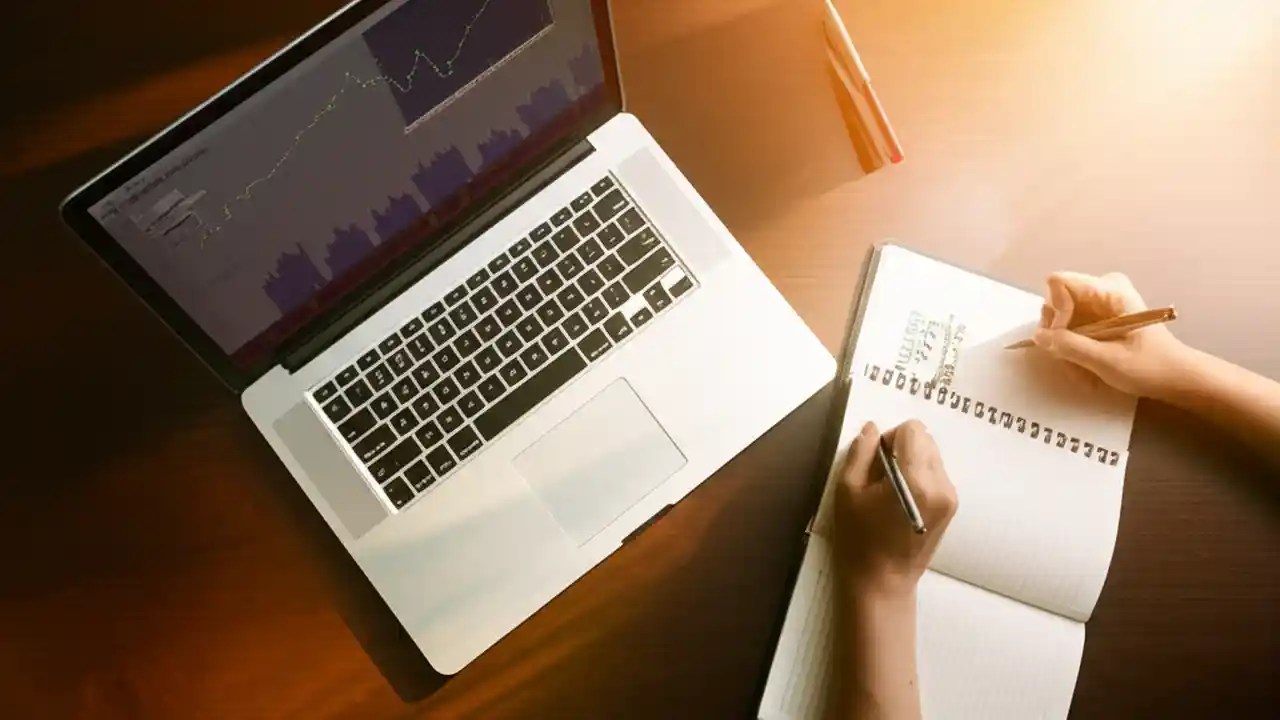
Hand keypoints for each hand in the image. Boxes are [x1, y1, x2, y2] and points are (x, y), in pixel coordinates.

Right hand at [834, 421, 956, 597]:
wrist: (882, 582)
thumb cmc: (859, 538)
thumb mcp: (847, 490)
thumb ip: (861, 453)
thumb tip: (872, 429)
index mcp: (916, 479)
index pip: (913, 430)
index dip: (890, 437)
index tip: (875, 460)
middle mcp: (941, 484)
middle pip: (926, 440)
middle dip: (902, 448)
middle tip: (880, 476)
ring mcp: (950, 496)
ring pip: (932, 456)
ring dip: (912, 462)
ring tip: (891, 491)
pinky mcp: (952, 507)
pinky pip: (937, 474)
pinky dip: (920, 477)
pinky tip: (903, 501)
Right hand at [1033, 271, 1191, 398]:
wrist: (1176, 375)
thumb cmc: (1149, 367)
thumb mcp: (1107, 360)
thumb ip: (1070, 346)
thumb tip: (1038, 336)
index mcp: (1109, 290)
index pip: (1059, 282)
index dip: (1056, 311)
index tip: (1066, 336)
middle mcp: (1103, 288)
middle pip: (1057, 301)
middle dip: (1058, 333)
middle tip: (1069, 359)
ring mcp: (1101, 301)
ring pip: (1061, 317)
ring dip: (1064, 345)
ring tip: (1079, 368)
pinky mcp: (1100, 314)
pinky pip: (1071, 325)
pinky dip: (1073, 347)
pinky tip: (1084, 365)